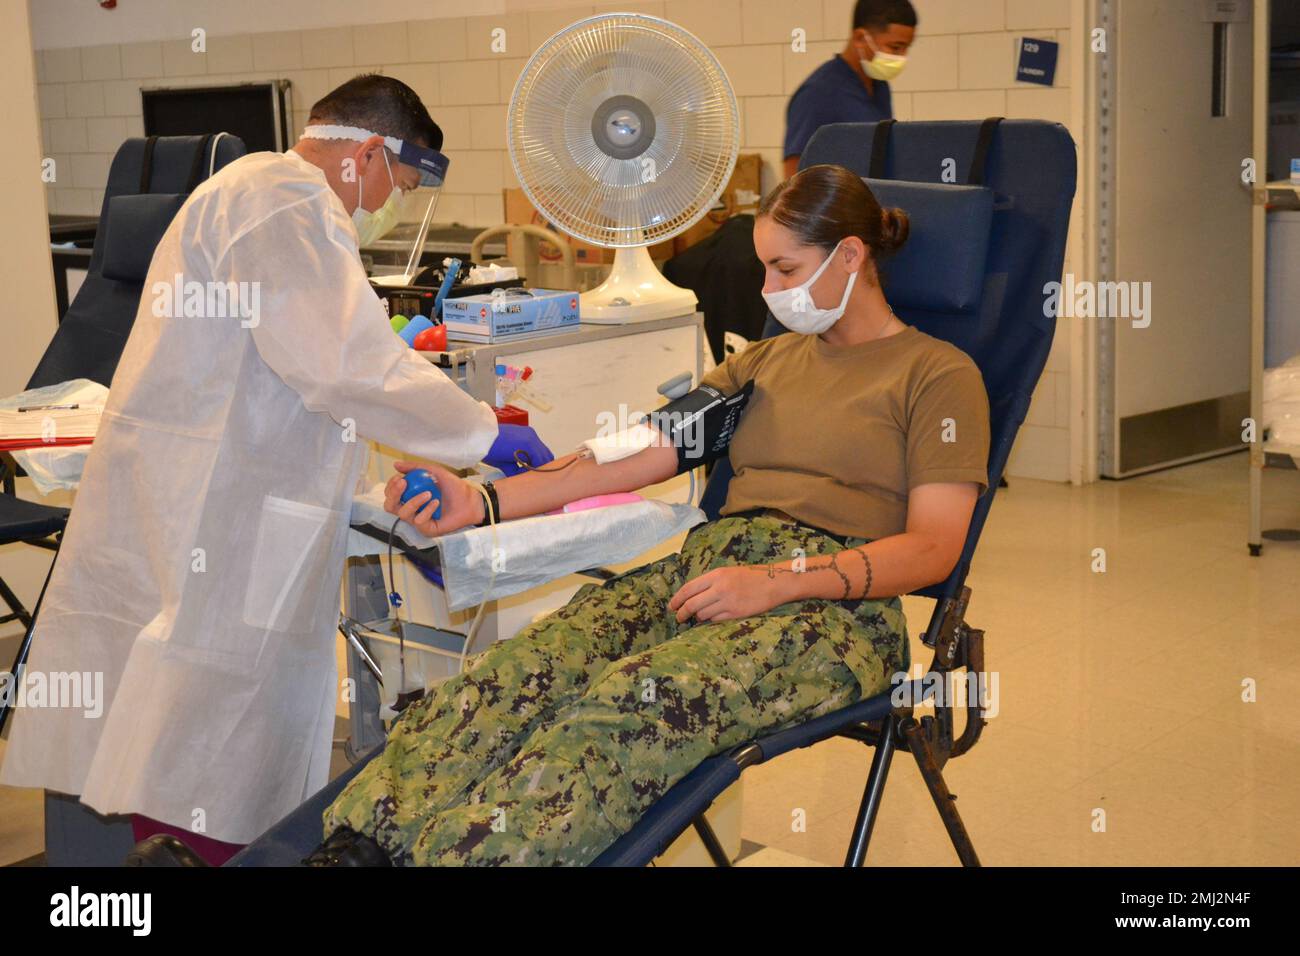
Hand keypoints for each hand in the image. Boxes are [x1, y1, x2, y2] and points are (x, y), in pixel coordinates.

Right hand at [384, 461, 484, 537]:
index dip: (391, 487)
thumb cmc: (452, 486)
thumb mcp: (433, 471)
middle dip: (394, 494)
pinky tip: (436, 503)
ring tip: (428, 493)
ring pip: (403, 514)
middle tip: (403, 483)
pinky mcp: (427, 529)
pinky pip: (419, 521)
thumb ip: (414, 467)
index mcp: (409, 496)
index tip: (399, 478)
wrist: (469, 499)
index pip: (391, 495)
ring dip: (413, 501)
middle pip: (390, 506)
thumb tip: (395, 464)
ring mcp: (418, 520)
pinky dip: (426, 510)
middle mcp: (411, 509)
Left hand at [667, 565, 788, 624]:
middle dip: (682, 613)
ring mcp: (728, 602)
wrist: (773, 582)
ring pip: (703, 614)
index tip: (671, 606)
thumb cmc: (750, 576)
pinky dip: (711, 620)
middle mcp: (719, 588)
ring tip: (698, 617)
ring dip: (698, 617)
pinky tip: (712, 618)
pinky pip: (716, 620)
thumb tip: (691, 595)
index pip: (688, 589)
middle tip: (679, 617)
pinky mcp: (736, 613)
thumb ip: (710, 582)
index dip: (677, 599)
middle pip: (692, 604)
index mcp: (716, 575)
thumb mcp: (728, 572)